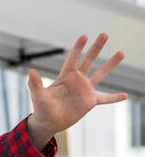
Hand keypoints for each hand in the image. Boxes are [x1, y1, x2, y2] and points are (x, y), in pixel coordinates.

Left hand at [26, 33, 126, 148]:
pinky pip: (105, 98)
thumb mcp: (38, 96)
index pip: (72, 59)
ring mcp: (85, 90)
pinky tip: (125, 95)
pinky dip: (114, 97)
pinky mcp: (89, 102)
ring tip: (121, 53)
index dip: (78, 48)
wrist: (48, 122)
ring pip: (100, 74)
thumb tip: (30, 72)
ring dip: (110, 64)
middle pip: (89, 60)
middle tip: (104, 34)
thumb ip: (35, 84)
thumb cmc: (41, 109)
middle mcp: (77, 80)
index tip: (84, 36)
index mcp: (66, 77)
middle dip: (96, 47)